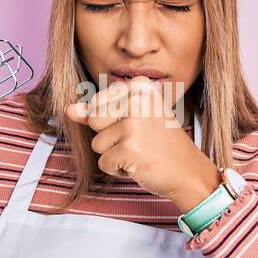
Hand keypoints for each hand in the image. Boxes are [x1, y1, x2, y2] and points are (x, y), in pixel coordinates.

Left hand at [65, 76, 221, 213]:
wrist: (188, 171)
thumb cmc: (159, 144)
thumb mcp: (132, 119)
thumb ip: (98, 111)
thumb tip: (69, 109)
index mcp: (139, 86)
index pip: (97, 102)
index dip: (111, 121)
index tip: (138, 125)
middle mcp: (137, 100)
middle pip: (93, 120)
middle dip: (108, 137)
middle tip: (139, 140)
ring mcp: (134, 124)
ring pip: (96, 143)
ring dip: (114, 154)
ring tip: (140, 152)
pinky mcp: (130, 149)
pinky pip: (103, 163)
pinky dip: (118, 169)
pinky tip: (140, 164)